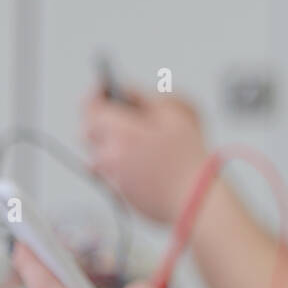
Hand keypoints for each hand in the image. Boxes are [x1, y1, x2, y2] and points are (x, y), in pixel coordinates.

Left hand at [82, 87, 208, 223]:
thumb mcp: (174, 113)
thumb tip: (126, 90)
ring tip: (140, 143)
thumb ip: (143, 96)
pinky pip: (110, 171)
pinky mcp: (119, 193)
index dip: (96, 93)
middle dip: (103, 120)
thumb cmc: (189, 158)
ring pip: (100, 152)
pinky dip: (121, 164)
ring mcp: (111, 176)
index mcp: (119, 131)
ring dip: (112, 143)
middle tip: (125, 116)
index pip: (89, 106)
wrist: (197, 200)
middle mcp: (108, 155)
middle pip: (90, 130)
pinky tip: (145, 163)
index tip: (105, 87)